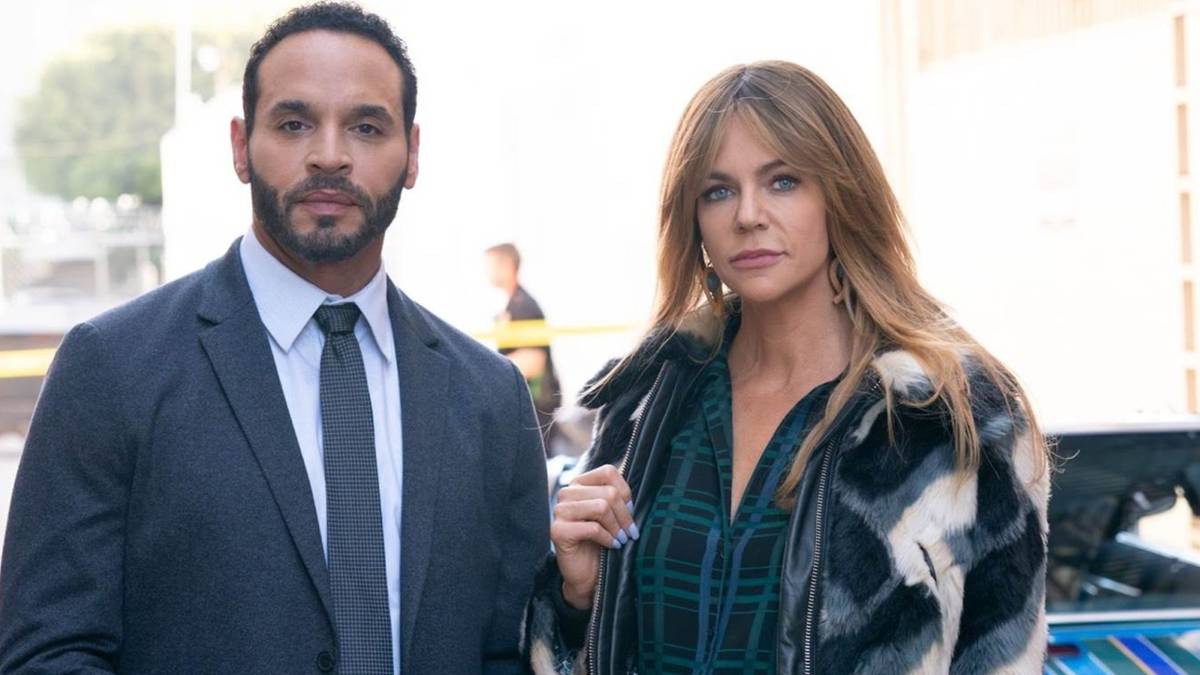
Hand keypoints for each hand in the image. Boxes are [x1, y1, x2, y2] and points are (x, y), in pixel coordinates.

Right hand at [551, 464, 636, 609]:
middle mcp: (566, 493)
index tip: (631, 512)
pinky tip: (611, 545)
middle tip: (631, 532)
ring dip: (617, 527)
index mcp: (580, 483)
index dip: (625, 492)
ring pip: (601, 507)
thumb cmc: (602, 541)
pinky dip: (607, 538)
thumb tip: (636, 489)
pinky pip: (593, 528)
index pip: (608, 472)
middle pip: (608, 492)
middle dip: (625, 515)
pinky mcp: (558, 531)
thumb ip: (618, 497)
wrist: (588, 574)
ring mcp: (559, 511)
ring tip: (621, 539)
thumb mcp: (613, 514)